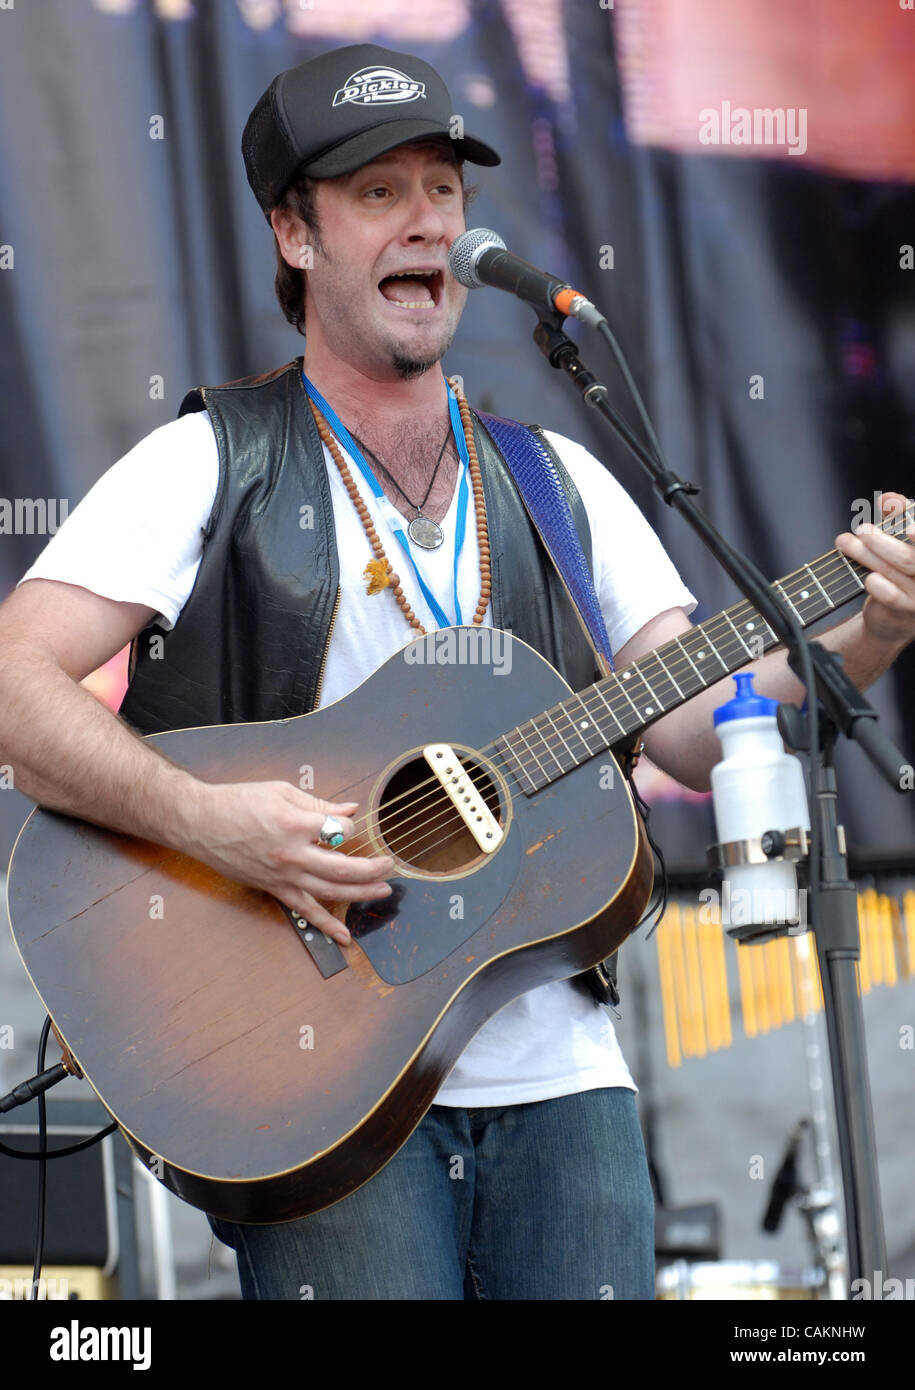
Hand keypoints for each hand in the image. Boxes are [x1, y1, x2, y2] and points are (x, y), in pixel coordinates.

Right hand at [185, 780, 393, 945]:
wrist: (199, 822)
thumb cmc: (237, 802)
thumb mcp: (281, 792)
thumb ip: (319, 805)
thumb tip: (350, 809)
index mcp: (295, 824)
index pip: (341, 829)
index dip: (351, 825)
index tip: (348, 822)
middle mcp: (292, 854)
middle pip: (344, 868)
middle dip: (373, 868)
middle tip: (390, 865)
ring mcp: (283, 876)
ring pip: (330, 892)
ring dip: (361, 894)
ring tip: (383, 891)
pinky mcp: (274, 888)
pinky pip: (304, 911)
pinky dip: (326, 925)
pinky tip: (345, 936)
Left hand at [835, 492, 914, 648]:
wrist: (893, 612)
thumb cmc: (899, 567)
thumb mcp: (899, 537)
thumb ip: (898, 514)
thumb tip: (888, 499)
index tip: (908, 529)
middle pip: (908, 555)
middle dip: (881, 540)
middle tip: (861, 530)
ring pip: (896, 569)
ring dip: (866, 554)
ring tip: (845, 542)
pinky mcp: (906, 611)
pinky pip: (891, 596)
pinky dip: (876, 584)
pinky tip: (867, 577)